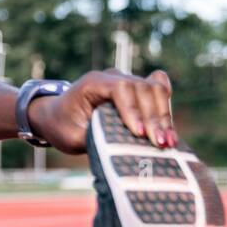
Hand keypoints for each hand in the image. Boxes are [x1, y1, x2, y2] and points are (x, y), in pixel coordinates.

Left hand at [27, 68, 176, 154]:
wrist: (57, 115)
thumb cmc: (62, 126)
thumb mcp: (71, 137)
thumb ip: (95, 139)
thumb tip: (122, 149)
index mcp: (92, 83)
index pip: (120, 88)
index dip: (132, 110)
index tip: (139, 134)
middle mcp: (112, 77)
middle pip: (142, 88)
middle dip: (153, 118)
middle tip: (161, 144)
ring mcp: (126, 80)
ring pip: (155, 88)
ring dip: (164, 115)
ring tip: (169, 141)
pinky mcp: (136, 90)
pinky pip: (158, 89)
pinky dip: (165, 106)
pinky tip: (168, 128)